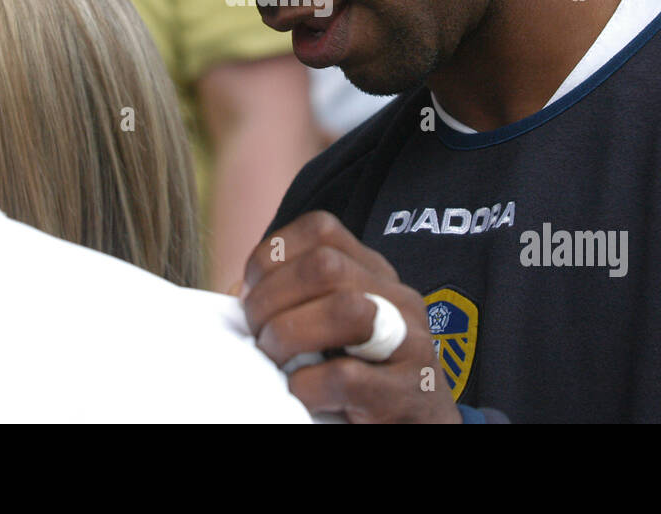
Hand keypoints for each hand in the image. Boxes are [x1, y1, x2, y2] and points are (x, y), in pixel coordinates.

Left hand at [241, 210, 460, 422]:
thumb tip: (237, 292)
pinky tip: (299, 394)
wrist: (423, 430)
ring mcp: (409, 344)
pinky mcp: (406, 393)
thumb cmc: (365, 379)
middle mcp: (399, 299)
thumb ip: (295, 303)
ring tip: (275, 360)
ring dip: (289, 334)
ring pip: (345, 310)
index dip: (273, 253)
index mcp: (376, 274)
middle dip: (272, 298)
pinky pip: (346, 376)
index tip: (251, 290)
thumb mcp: (334, 329)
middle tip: (257, 332)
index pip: (321, 229)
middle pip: (326, 267)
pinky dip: (306, 385)